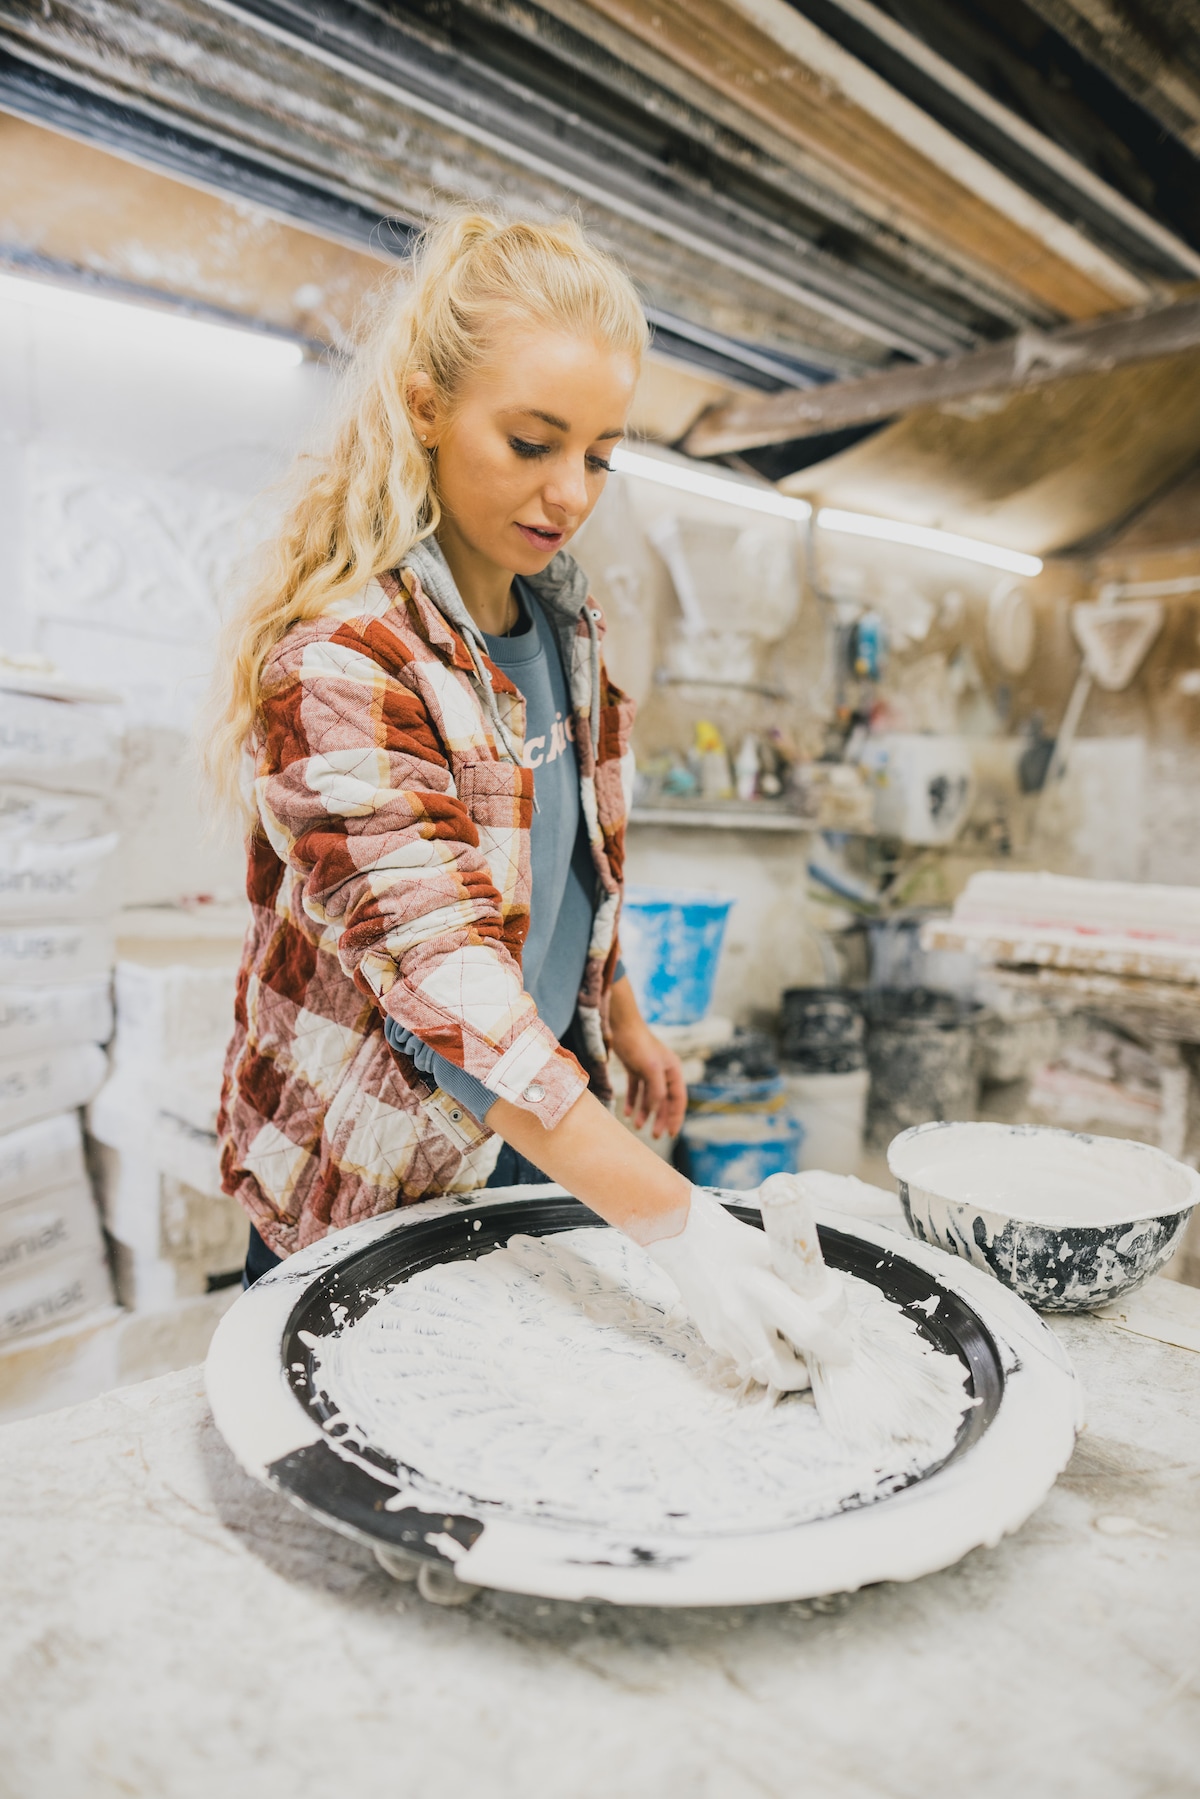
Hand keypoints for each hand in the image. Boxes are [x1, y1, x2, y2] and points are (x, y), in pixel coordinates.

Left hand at [608, 975, 686, 1137]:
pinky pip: (637, 1090)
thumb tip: (659, 1108)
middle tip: (654, 1136)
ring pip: (650, 1097)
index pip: (678, 1100)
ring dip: (645, 1112)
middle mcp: (664, 1072)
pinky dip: (633, 1102)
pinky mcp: (636, 1068)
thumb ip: (657, 1090)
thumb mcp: (650, 1069)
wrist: (621, 1025)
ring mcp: (650, 1070)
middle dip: (660, 1118)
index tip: (671, 1134)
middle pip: (665, 1101)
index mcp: (673, 1071)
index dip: (676, 1118)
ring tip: (637, 1126)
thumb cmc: (638, 1045)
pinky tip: (627, 1113)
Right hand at [644, 1189, 849, 1389]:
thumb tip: (830, 1308)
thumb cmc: (736, 1242)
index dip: (833, 1347)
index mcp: (762, 1290)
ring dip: (778, 1366)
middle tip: (812, 1361)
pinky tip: (756, 1330)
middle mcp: (741, 1318)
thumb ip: (801, 1282)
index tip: (844, 1352)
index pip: (809, 1331)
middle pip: (783, 1373)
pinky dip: (756, 1353)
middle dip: (803, 1376)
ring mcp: (724, 1333)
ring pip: (761, 1372)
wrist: (686, 1241)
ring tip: (783, 1342)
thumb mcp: (775, 1252)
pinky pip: (742, 1360)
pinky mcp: (712, 1339)